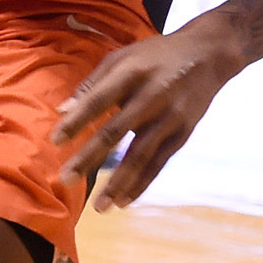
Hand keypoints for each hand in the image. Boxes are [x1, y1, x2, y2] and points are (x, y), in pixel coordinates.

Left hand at [50, 17, 247, 207]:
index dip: (77, 120)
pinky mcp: (183, 133)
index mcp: (132, 72)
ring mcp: (170, 117)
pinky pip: (159, 163)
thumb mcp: (123, 57)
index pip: (99, 99)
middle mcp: (152, 95)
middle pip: (116, 131)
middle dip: (89, 157)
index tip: (54, 141)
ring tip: (99, 207)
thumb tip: (61, 111)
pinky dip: (141, 184)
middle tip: (66, 179)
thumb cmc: (156, 56)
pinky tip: (123, 200)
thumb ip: (93, 85)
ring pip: (141, 155)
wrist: (208, 55)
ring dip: (118, 183)